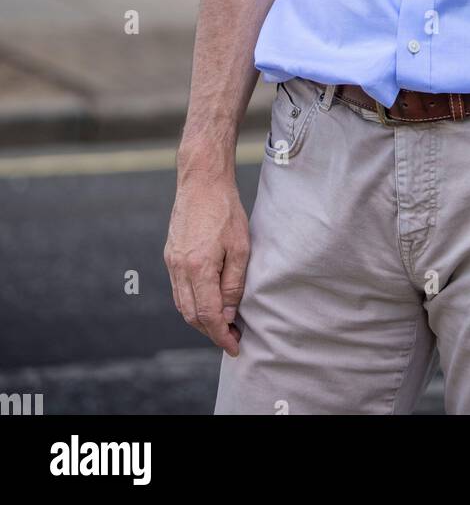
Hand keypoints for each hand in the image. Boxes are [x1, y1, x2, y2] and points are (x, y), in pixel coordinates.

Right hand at [164, 176, 249, 355]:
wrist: (201, 181)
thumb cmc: (225, 211)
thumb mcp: (240, 247)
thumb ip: (233, 284)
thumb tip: (229, 315)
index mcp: (198, 268)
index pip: (208, 315)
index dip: (221, 335)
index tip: (234, 346)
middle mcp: (179, 268)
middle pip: (191, 315)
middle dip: (211, 332)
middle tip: (231, 338)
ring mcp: (171, 262)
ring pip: (182, 304)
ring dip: (200, 319)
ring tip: (222, 324)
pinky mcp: (170, 255)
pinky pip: (178, 289)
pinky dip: (192, 303)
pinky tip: (207, 303)